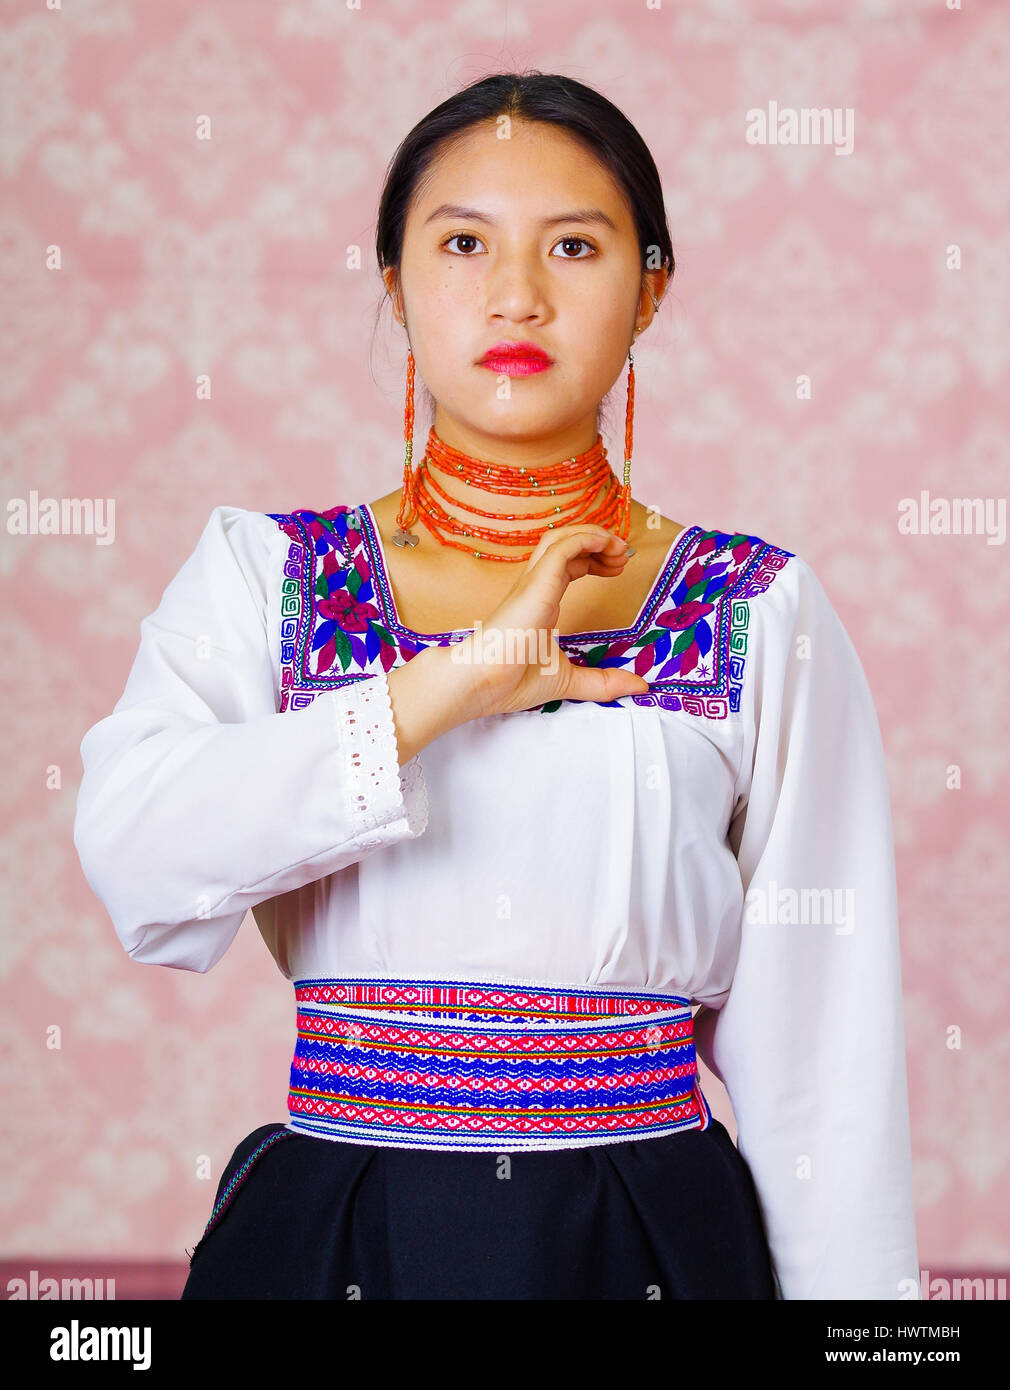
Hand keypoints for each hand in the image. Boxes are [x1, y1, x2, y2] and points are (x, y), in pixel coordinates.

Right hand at [455, 523, 652, 715]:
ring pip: (560, 538)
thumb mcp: (569, 681)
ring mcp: (533, 583)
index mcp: (540, 602)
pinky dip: (586, 539)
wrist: (481, 682)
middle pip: (566, 544)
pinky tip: (606, 544)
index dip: (594, 559)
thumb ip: (603, 682)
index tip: (617, 568)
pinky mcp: (535, 584)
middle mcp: (535, 586)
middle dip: (599, 543)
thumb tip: (639, 686)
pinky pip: (561, 548)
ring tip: (618, 547)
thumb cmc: (512, 680)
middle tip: (623, 555)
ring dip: (593, 534)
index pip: (568, 565)